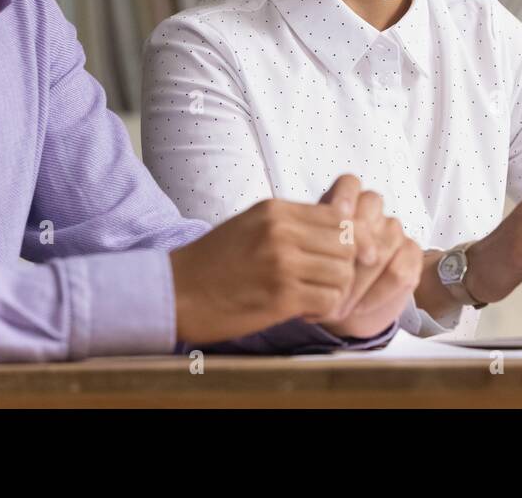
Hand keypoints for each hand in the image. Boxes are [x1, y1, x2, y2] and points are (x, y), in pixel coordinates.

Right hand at [169, 195, 355, 345]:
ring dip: (334, 290)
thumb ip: (290, 223)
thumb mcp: (250, 225)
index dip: (346, 238)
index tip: (334, 257)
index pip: (338, 216)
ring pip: (343, 274)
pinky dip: (322, 310)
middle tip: (324, 281)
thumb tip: (335, 228)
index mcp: (275, 210)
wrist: (175, 293)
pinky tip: (304, 311)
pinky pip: (328, 301)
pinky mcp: (281, 298)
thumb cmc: (212, 262)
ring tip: (312, 297)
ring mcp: (282, 264)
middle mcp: (282, 232)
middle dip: (342, 267)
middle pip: (346, 245)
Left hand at [316, 175, 423, 338]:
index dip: (344, 198)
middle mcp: (372, 212)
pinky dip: (377, 293)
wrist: (346, 307)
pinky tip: (359, 306)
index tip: (336, 217)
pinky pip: (399, 271)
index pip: (349, 184)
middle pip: (371, 207)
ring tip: (338, 302)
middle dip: (349, 245)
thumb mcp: (306, 261)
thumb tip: (306, 251)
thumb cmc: (319, 277)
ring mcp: (393, 231)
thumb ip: (308, 249)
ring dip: (360, 278)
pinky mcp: (411, 254)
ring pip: (384, 242)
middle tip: (329, 276)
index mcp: (344, 203)